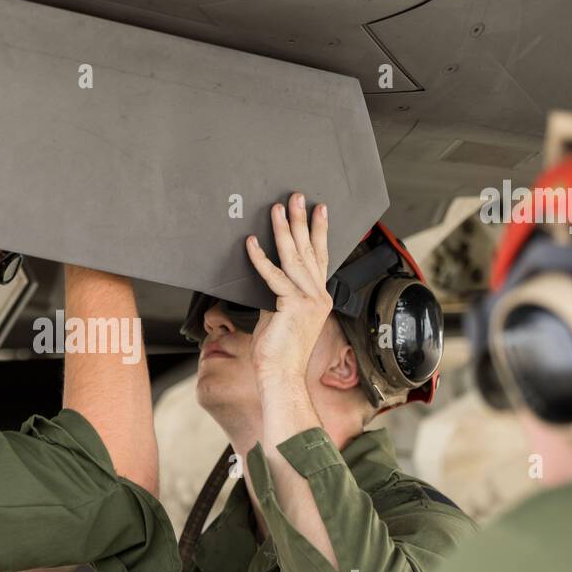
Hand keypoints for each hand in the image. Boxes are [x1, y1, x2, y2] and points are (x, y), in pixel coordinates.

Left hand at [245, 193, 331, 390]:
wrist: (280, 374)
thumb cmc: (278, 350)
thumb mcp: (279, 314)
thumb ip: (278, 294)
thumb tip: (268, 275)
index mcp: (319, 297)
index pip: (321, 256)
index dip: (320, 231)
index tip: (320, 210)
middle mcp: (318, 295)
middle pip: (311, 250)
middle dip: (303, 220)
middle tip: (297, 197)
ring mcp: (308, 300)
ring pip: (295, 257)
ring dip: (285, 230)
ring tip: (278, 209)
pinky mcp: (292, 306)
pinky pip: (274, 277)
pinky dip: (261, 259)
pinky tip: (251, 243)